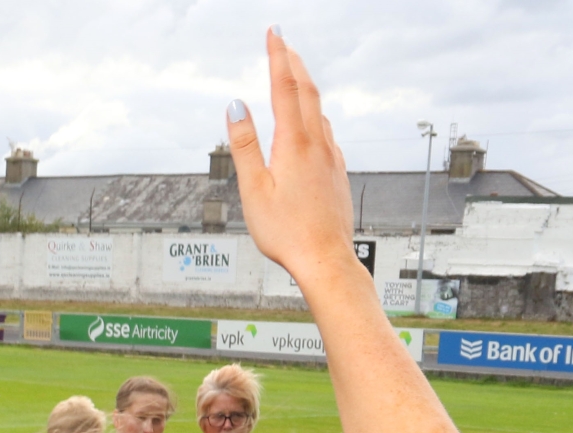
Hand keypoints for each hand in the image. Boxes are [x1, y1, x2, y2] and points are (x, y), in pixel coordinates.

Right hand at [225, 31, 361, 293]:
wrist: (326, 260)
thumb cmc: (286, 233)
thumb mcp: (254, 190)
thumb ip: (244, 145)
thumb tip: (236, 105)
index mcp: (294, 143)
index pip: (285, 87)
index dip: (278, 56)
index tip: (274, 32)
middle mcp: (318, 144)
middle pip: (308, 92)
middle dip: (294, 63)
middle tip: (284, 42)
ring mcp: (331, 158)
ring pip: (320, 111)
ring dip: (306, 87)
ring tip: (295, 75)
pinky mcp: (337, 173)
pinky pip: (326, 133)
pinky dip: (315, 115)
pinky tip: (312, 123)